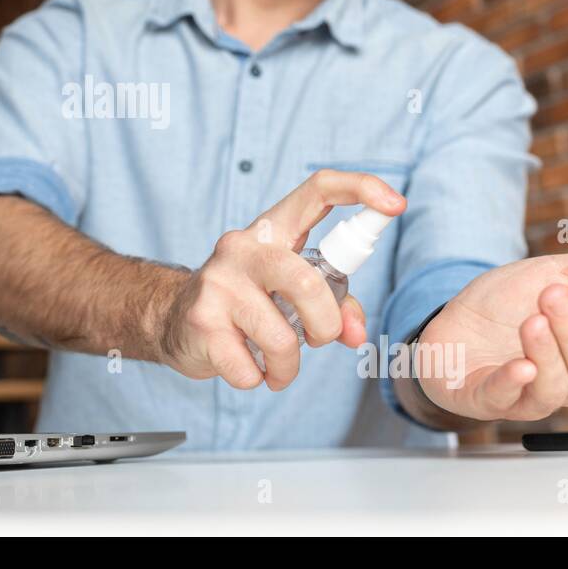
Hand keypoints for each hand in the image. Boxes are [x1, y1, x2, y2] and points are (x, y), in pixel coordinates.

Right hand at [159, 169, 405, 390]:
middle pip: (307, 282)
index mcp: (272, 229)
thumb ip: (334, 303)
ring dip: (288, 368)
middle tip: (320, 340)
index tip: (395, 205)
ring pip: (281, 338)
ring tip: (277, 368)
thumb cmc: (244, 303)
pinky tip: (246, 366)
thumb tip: (356, 333)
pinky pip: (249, 368)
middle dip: (325, 326)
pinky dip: (257, 378)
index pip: (317, 190)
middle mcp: (243, 247)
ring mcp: (219, 283)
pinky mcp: (202, 321)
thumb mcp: (288, 292)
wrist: (172, 319)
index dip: (359, 189)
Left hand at [415, 239, 567, 421]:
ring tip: (532, 322)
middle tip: (552, 295)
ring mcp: (530, 394)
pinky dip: (513, 384)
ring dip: (547, 353)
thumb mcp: (559, 273)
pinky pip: (507, 401)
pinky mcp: (489, 399)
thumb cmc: (512, 302)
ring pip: (555, 387)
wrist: (455, 320)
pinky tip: (518, 367)